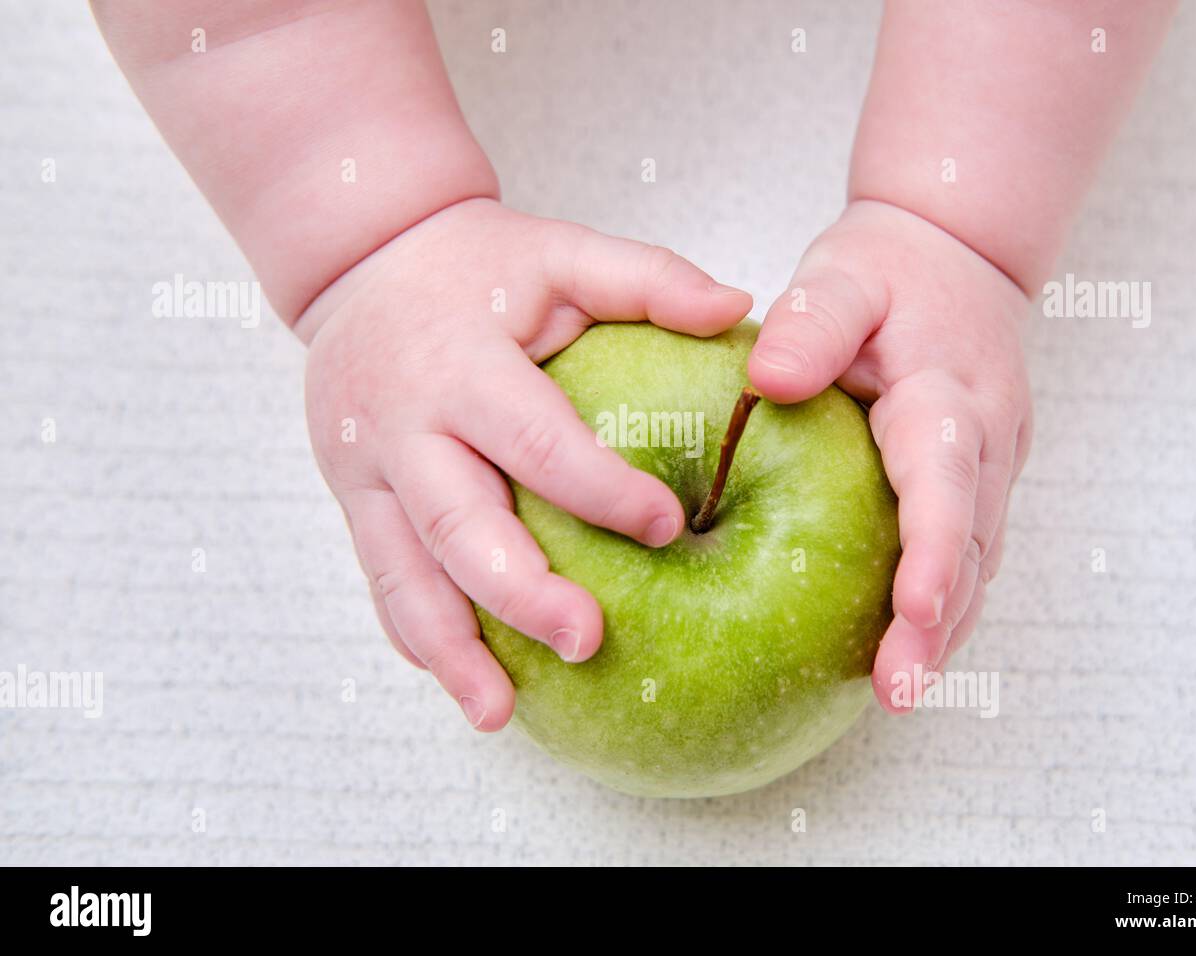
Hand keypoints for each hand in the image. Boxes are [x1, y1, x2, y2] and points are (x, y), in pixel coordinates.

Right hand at [302, 198, 751, 728]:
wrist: (361, 263)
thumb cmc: (479, 266)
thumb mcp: (562, 251)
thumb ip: (647, 278)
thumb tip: (740, 310)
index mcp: (461, 363)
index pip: (535, 438)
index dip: (599, 488)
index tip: (668, 528)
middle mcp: (403, 425)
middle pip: (458, 523)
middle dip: (519, 593)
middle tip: (588, 641)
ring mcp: (364, 470)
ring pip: (404, 573)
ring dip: (451, 649)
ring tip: (499, 714)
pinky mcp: (349, 499)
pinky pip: (382, 579)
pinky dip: (418, 635)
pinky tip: (460, 680)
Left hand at [747, 199, 1031, 711]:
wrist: (954, 257)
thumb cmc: (888, 271)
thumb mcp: (843, 277)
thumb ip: (813, 322)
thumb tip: (767, 383)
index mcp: (947, 394)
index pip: (946, 479)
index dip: (934, 548)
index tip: (917, 607)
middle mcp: (983, 441)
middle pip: (971, 545)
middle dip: (940, 623)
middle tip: (898, 690)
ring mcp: (988, 468)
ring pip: (977, 562)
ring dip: (945, 629)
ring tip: (898, 691)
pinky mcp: (975, 484)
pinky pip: (965, 553)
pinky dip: (942, 604)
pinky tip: (903, 649)